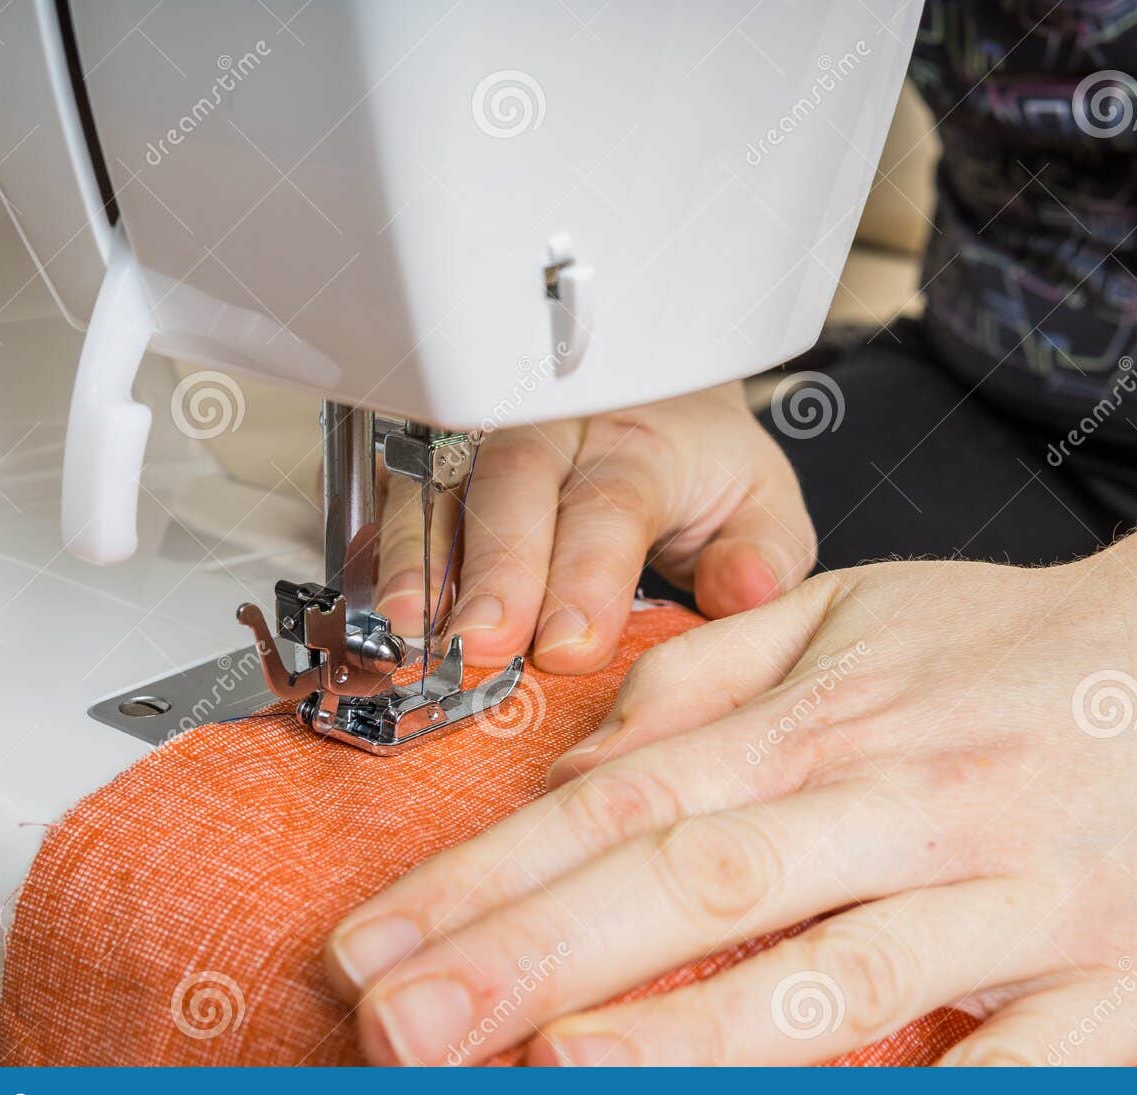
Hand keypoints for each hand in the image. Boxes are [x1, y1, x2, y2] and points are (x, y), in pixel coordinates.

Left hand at [324, 547, 1136, 1065]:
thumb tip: (582, 756)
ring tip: (541, 1073)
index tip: (376, 942)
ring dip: (682, 1036)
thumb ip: (712, 676)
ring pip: (834, 975)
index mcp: (838, 719)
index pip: (629, 801)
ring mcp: (1023, 895)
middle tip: (394, 1026)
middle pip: (698, 882)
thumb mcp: (863, 609)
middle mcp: (914, 798)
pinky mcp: (1129, 980)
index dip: (490, 875)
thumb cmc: (1032, 642)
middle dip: (531, 959)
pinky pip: (1008, 1076)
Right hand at [373, 383, 814, 672]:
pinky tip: (373, 608)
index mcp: (642, 441)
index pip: (613, 502)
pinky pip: (398, 498)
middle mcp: (556, 431)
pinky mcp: (439, 465)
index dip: (588, 573)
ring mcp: (487, 441)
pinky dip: (380, 554)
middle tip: (481, 645)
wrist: (655, 408)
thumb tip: (746, 591)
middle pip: (514, 485)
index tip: (571, 643)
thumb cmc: (699, 471)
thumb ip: (763, 552)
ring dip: (419, 561)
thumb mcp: (761, 503)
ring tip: (404, 630)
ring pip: (443, 483)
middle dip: (493, 569)